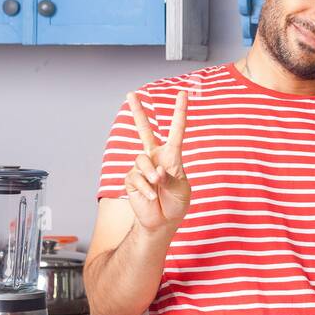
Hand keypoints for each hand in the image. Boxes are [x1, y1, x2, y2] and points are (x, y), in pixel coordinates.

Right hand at [124, 90, 190, 233]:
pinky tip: (151, 196)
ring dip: (151, 175)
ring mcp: (142, 167)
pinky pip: (137, 178)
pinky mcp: (131, 179)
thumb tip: (156, 170)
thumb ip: (170, 178)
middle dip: (138, 112)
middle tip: (131, 93)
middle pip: (144, 130)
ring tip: (157, 186)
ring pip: (142, 160)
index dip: (179, 112)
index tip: (183, 93)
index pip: (177, 131)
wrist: (163, 221)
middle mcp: (155, 157)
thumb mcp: (181, 189)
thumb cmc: (176, 202)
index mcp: (172, 156)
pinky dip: (146, 188)